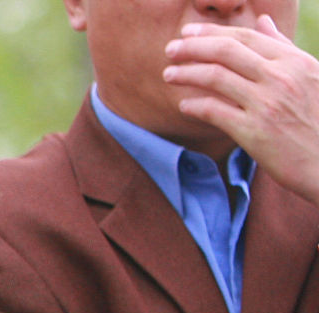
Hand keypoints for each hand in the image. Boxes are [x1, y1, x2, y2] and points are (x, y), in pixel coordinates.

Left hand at [164, 15, 318, 205]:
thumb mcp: (310, 74)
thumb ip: (283, 48)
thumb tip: (264, 21)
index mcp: (294, 61)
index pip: (245, 37)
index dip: (212, 32)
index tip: (189, 32)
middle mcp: (280, 78)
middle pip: (226, 51)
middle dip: (192, 47)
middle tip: (170, 49)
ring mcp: (266, 104)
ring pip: (215, 77)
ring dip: (186, 73)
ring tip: (168, 74)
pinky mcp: (254, 132)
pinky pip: (214, 111)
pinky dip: (195, 105)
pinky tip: (184, 105)